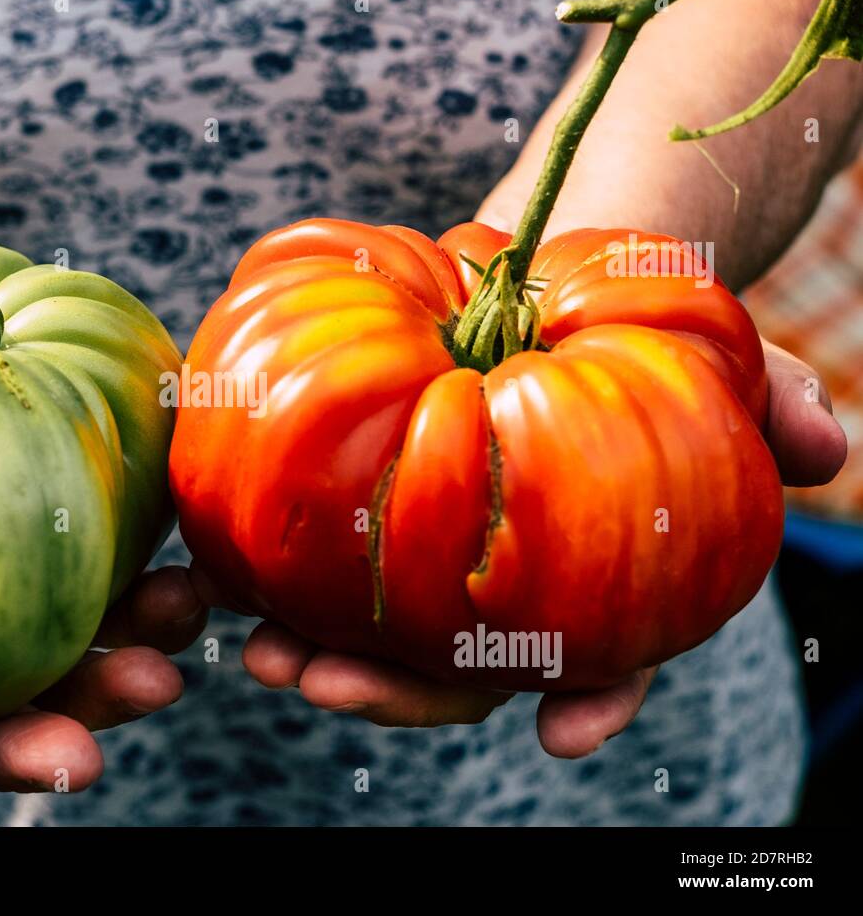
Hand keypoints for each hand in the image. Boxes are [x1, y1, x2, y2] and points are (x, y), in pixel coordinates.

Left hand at [209, 340, 845, 757]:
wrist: (528, 286)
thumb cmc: (621, 332)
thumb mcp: (700, 355)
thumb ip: (764, 400)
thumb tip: (828, 441)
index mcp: (589, 580)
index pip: (600, 660)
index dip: (591, 702)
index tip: (561, 734)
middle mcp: (503, 588)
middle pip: (456, 671)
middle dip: (395, 691)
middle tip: (324, 683)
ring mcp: (430, 559)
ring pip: (373, 631)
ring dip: (313, 649)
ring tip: (255, 647)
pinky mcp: (367, 512)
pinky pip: (315, 554)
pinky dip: (267, 571)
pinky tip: (219, 573)